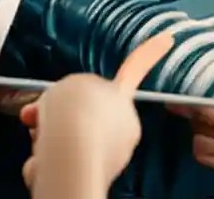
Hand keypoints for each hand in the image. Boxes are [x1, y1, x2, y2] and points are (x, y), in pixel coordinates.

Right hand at [19, 32, 175, 192]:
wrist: (68, 153)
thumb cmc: (74, 115)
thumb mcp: (70, 83)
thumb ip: (71, 92)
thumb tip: (64, 117)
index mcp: (119, 94)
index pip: (134, 68)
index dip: (149, 52)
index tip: (169, 38)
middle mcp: (121, 123)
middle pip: (87, 111)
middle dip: (61, 111)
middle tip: (44, 110)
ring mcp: (110, 152)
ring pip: (71, 137)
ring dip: (51, 133)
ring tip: (44, 134)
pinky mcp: (91, 175)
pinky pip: (63, 161)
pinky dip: (49, 157)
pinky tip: (44, 155)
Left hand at [169, 78, 213, 171]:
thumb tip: (199, 84)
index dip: (211, 110)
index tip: (194, 103)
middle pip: (213, 130)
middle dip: (198, 118)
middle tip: (196, 108)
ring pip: (205, 146)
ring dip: (198, 133)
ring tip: (203, 122)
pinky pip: (206, 159)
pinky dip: (202, 147)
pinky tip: (208, 136)